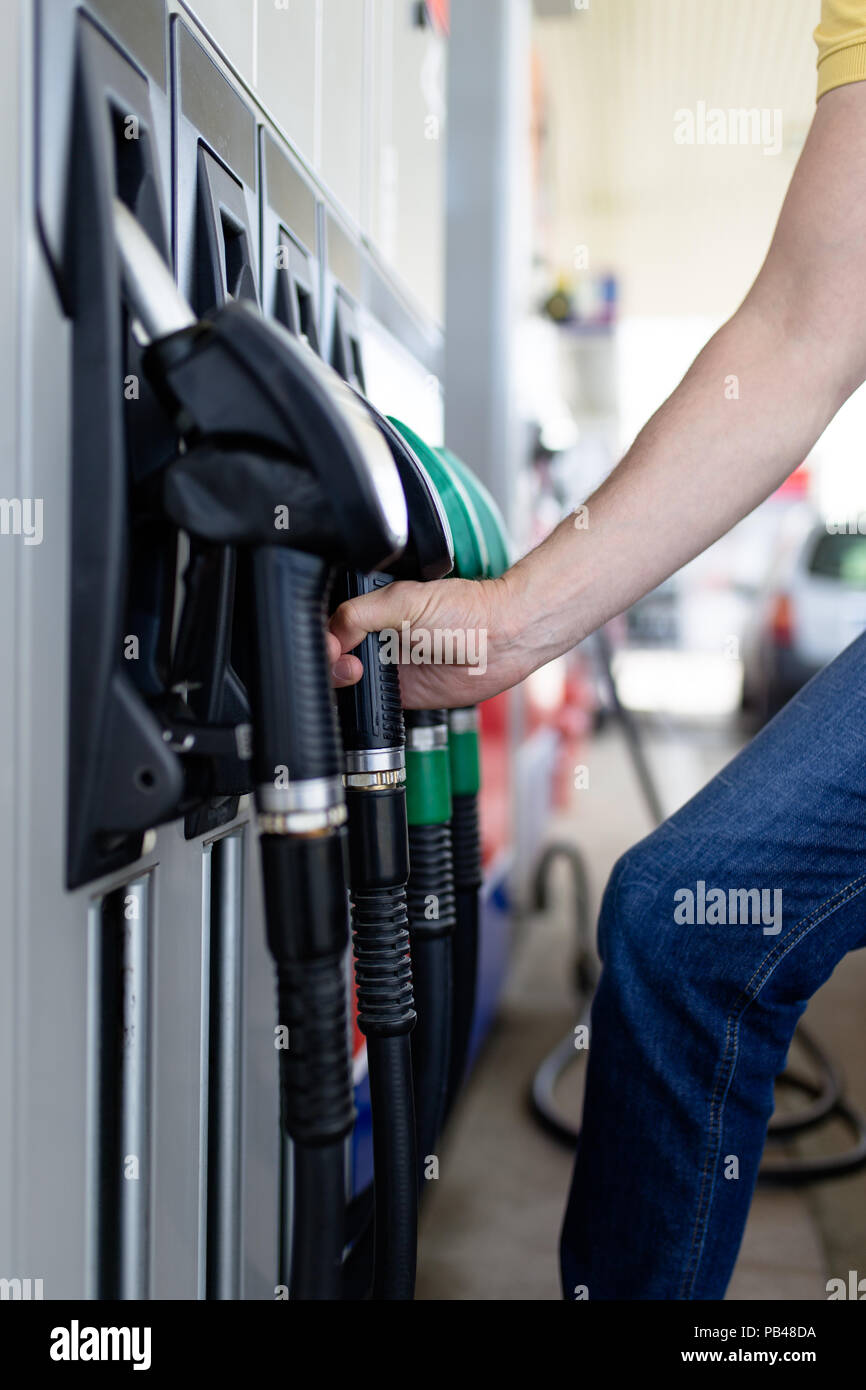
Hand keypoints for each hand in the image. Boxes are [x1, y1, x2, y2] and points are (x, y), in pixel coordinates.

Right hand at [327, 572, 532, 707]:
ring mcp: (389, 669)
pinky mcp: (402, 696)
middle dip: (330, 666)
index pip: (330, 628)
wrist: (504, 640)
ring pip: (348, 685)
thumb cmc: (467, 611)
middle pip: (333, 659)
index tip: (333, 649)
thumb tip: (331, 636)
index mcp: (373, 611)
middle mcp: (378, 640)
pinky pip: (372, 707)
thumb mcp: (405, 601)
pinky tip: (363, 701)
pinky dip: (362, 708)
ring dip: (342, 688)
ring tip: (358, 678)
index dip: (324, 642)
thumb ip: (360, 614)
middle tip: (351, 667)